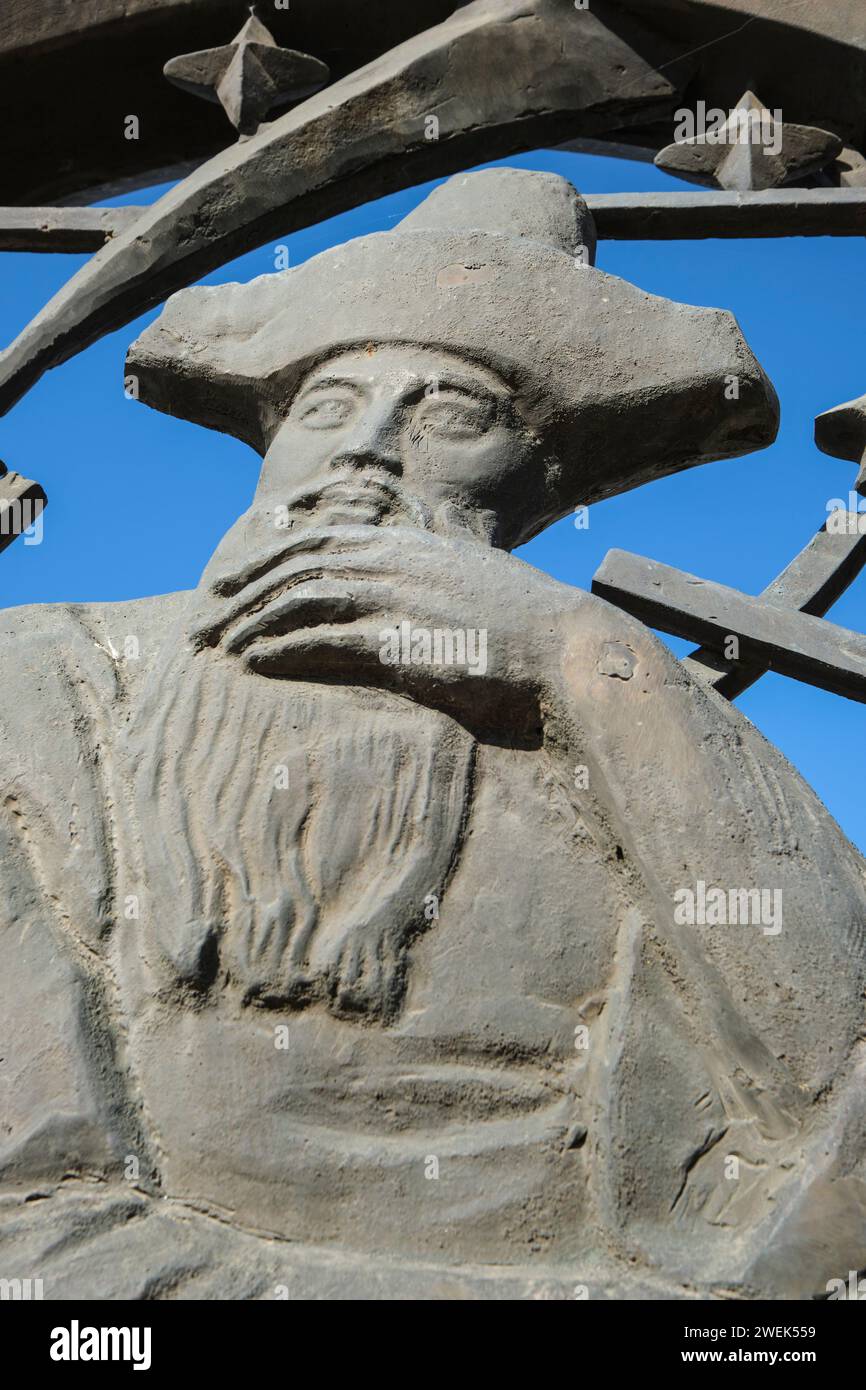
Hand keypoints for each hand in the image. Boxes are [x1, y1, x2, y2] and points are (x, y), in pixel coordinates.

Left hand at [192, 524, 578, 739]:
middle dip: (244, 588)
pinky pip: (323, 638)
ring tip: (219, 645)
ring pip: (300, 598)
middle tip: (205, 615)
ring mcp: (397, 597)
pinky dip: (281, 646)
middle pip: (297, 564)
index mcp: (408, 544)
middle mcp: (395, 560)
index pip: (319, 539)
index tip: (232, 579)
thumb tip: (411, 565)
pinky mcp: (402, 640)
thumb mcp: (471, 579)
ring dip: (251, 620)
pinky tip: (254, 661)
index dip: (266, 557)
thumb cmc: (523, 624)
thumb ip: (432, 565)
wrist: (568, 649)